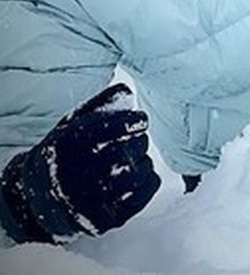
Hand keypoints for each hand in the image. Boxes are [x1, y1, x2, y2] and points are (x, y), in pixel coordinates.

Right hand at [0, 84, 160, 243]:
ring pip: (134, 175)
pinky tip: (144, 176)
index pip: (110, 127)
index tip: (140, 121)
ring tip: (138, 159)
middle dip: (138, 142)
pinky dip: (148, 183)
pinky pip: (139, 199)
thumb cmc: (64, 155)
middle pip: (125, 151)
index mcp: (67, 146)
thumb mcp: (71, 126)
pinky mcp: (102, 219)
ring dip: (144, 163)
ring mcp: (88, 200)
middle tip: (138, 140)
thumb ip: (98, 107)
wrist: (38, 198)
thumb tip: (126, 92)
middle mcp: (75, 174)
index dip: (132, 122)